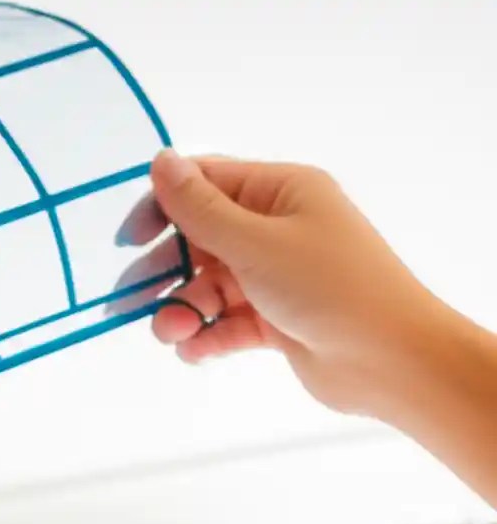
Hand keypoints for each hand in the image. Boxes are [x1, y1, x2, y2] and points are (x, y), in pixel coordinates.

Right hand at [127, 149, 445, 416]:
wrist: (394, 362)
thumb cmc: (331, 288)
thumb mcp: (256, 243)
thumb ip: (199, 208)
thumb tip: (160, 161)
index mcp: (281, 192)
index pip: (206, 183)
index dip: (162, 205)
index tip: (129, 239)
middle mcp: (278, 228)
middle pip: (200, 239)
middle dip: (165, 270)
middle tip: (129, 298)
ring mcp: (277, 276)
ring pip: (209, 285)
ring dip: (182, 309)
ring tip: (169, 334)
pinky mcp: (278, 320)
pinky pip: (227, 321)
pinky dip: (206, 335)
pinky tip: (193, 350)